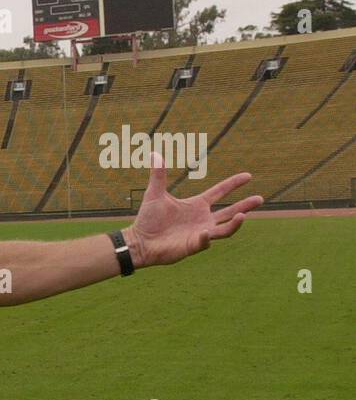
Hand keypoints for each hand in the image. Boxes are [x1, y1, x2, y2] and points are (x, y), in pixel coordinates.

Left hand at [123, 154, 263, 267]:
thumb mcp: (155, 194)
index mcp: (197, 205)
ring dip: (234, 224)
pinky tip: (205, 232)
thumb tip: (155, 153)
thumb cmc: (148, 220)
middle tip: (260, 199)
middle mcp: (202, 219)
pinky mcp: (193, 246)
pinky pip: (205, 242)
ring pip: (225, 229)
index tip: (248, 175)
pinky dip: (207, 237)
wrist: (139, 242)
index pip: (220, 192)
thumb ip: (158, 175)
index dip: (233, 184)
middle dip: (246, 206)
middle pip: (230, 212)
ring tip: (242, 216)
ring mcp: (200, 233)